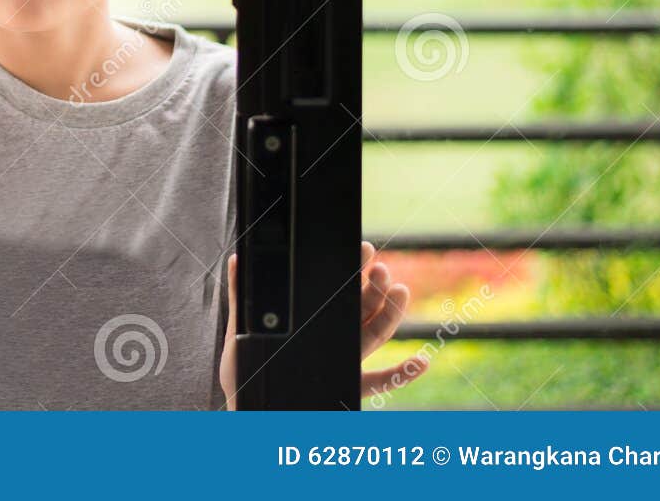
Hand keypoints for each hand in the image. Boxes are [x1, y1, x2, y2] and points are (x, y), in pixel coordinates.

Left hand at [218, 240, 429, 406]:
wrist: (248, 410)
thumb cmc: (246, 372)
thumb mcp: (242, 329)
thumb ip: (242, 295)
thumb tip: (237, 258)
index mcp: (314, 323)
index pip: (338, 292)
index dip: (355, 271)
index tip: (365, 249)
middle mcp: (332, 340)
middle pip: (361, 309)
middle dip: (374, 287)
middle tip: (381, 269)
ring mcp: (344, 363)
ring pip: (373, 335)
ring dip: (390, 314)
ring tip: (400, 290)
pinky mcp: (347, 388)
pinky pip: (380, 383)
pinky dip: (403, 374)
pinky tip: (422, 362)